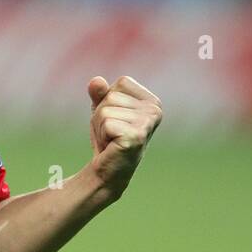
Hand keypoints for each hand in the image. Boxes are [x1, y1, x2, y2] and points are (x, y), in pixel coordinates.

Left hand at [87, 74, 161, 198]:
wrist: (108, 171)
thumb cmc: (108, 138)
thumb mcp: (102, 109)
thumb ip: (100, 93)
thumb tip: (96, 81)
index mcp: (152, 101)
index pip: (122, 82)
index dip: (109, 99)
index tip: (115, 119)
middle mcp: (155, 110)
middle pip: (111, 97)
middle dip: (101, 115)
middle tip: (110, 133)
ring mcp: (147, 124)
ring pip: (106, 110)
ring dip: (100, 127)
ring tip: (110, 140)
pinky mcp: (136, 136)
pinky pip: (106, 124)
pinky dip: (102, 136)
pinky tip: (111, 146)